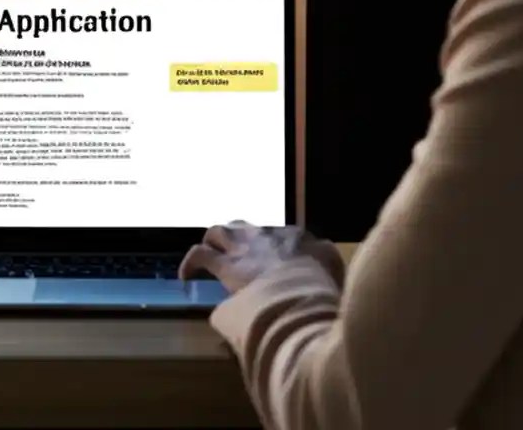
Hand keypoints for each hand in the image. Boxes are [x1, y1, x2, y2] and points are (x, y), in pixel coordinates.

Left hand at [179, 221, 344, 294]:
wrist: (301, 294)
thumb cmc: (322, 289)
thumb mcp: (336, 273)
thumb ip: (328, 267)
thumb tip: (325, 271)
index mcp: (298, 237)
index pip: (282, 236)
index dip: (274, 250)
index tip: (273, 265)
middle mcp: (267, 234)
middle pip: (247, 228)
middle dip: (239, 238)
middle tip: (238, 255)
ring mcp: (244, 246)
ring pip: (220, 232)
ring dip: (215, 243)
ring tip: (213, 256)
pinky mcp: (225, 264)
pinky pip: (200, 255)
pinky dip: (191, 263)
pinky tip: (186, 275)